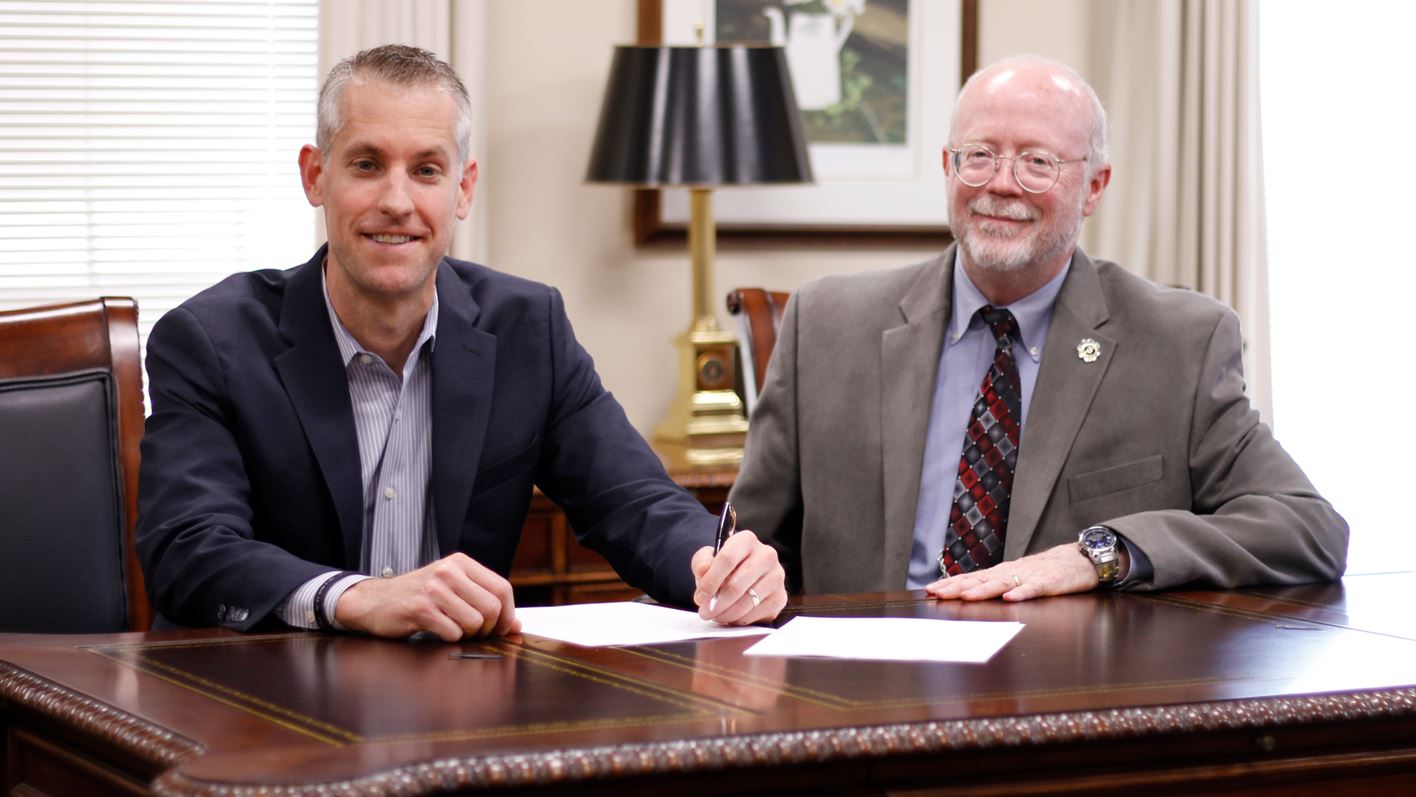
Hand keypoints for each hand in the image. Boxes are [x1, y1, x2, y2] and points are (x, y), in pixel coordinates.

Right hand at [333, 553, 520, 640]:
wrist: (372, 601)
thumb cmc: (416, 596)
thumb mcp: (451, 589)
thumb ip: (484, 600)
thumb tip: (515, 624)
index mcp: (460, 563)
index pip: (502, 587)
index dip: (507, 613)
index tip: (502, 627)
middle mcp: (448, 572)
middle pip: (491, 607)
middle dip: (488, 628)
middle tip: (476, 633)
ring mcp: (434, 590)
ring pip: (474, 622)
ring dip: (468, 635)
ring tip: (453, 629)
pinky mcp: (420, 609)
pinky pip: (453, 633)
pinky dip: (450, 638)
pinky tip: (438, 631)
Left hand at [691, 529, 785, 624]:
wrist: (744, 578)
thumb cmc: (725, 568)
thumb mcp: (708, 560)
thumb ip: (702, 562)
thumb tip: (703, 571)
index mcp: (746, 540)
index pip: (727, 559)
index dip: (710, 581)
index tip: (700, 597)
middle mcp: (766, 555)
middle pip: (736, 585)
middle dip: (716, 603)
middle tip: (705, 612)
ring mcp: (776, 576)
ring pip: (746, 602)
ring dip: (726, 614)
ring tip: (715, 615)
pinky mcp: (780, 597)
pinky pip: (755, 614)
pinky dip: (739, 619)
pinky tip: (731, 616)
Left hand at [925, 542, 1114, 601]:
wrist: (1079, 559)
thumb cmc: (1046, 572)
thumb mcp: (1018, 579)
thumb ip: (997, 586)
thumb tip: (969, 595)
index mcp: (1003, 573)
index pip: (972, 578)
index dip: (951, 584)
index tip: (930, 589)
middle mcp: (1012, 572)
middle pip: (981, 580)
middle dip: (958, 587)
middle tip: (937, 593)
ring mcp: (1030, 577)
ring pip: (1003, 583)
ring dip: (983, 590)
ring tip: (966, 596)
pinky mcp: (1050, 582)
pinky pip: (1034, 589)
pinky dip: (1022, 593)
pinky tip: (1010, 598)